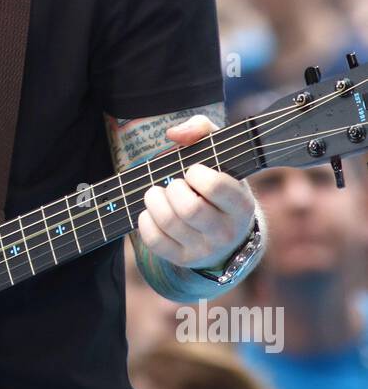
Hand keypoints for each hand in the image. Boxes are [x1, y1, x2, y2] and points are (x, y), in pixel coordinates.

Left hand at [136, 114, 255, 270]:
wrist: (227, 233)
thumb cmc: (219, 184)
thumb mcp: (221, 155)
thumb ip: (201, 130)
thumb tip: (172, 134)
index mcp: (241, 205)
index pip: (216, 187)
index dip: (197, 174)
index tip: (193, 171)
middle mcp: (227, 231)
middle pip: (189, 209)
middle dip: (173, 189)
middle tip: (173, 184)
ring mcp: (205, 249)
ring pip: (169, 223)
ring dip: (155, 200)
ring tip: (158, 193)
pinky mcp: (183, 258)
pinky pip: (155, 241)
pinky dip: (145, 220)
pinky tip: (151, 211)